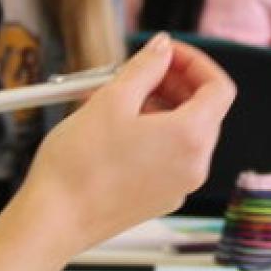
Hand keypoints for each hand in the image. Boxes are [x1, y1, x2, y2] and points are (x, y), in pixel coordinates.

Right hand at [5, 35, 233, 265]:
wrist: (52, 221)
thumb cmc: (79, 165)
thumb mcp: (111, 100)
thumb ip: (145, 67)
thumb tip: (162, 48)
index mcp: (191, 137)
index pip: (218, 88)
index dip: (195, 63)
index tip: (167, 53)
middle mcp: (194, 166)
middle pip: (203, 110)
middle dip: (173, 83)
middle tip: (138, 69)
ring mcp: (178, 186)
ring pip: (181, 133)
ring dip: (156, 107)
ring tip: (113, 97)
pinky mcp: (159, 199)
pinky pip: (166, 157)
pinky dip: (149, 134)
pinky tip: (113, 128)